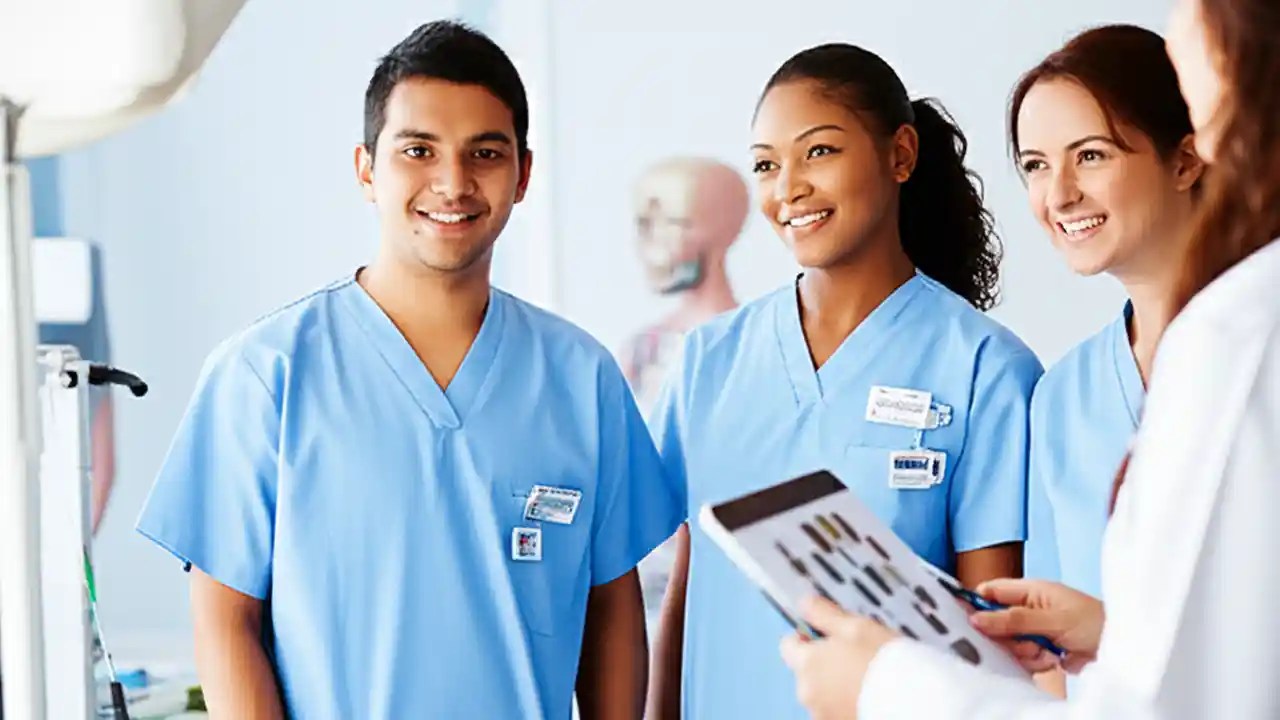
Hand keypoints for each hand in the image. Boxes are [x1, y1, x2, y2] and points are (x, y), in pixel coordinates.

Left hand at [779, 596, 898, 719]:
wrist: (912, 702)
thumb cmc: (883, 661)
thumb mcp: (855, 626)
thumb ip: (824, 614)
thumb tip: (804, 603)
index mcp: (806, 665)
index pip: (787, 645)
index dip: (805, 636)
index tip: (826, 634)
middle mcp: (807, 693)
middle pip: (806, 671)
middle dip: (824, 662)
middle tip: (855, 655)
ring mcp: (823, 715)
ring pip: (822, 692)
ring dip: (835, 684)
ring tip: (866, 677)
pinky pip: (836, 709)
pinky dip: (846, 702)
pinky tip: (869, 695)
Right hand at [969, 579, 1104, 673]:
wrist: (1123, 650)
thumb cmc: (1097, 623)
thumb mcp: (1053, 619)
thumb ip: (1015, 619)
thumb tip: (978, 617)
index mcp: (1032, 590)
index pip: (992, 591)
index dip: (977, 603)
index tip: (968, 618)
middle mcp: (1029, 609)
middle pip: (996, 622)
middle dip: (1007, 636)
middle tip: (1025, 641)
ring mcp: (1034, 631)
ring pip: (1009, 643)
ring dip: (1024, 651)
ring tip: (1045, 651)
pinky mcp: (1040, 651)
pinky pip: (1022, 659)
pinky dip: (1034, 662)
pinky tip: (1052, 659)